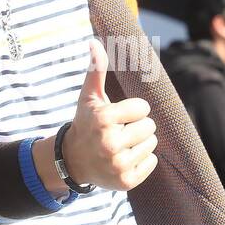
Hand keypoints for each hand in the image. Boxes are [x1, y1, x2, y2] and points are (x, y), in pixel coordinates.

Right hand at [61, 37, 158, 190]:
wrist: (72, 161)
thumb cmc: (85, 123)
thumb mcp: (88, 97)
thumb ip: (96, 70)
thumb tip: (95, 43)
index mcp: (103, 119)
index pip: (143, 108)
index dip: (132, 110)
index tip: (117, 116)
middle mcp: (110, 143)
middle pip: (150, 126)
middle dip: (137, 126)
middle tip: (119, 132)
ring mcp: (118, 164)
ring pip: (152, 144)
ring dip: (140, 143)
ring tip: (121, 145)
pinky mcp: (126, 181)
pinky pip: (152, 163)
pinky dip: (142, 160)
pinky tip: (123, 159)